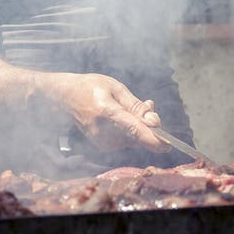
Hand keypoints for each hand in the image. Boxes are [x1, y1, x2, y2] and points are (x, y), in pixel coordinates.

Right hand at [48, 72, 169, 152]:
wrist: (64, 97)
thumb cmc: (90, 87)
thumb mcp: (115, 87)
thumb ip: (135, 106)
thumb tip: (154, 122)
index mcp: (107, 112)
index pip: (134, 130)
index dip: (153, 139)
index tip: (169, 144)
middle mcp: (104, 132)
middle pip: (138, 136)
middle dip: (149, 125)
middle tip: (149, 105)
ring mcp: (102, 142)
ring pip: (134, 139)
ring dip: (140, 126)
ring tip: (130, 106)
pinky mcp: (102, 146)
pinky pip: (126, 140)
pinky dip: (131, 130)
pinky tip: (124, 116)